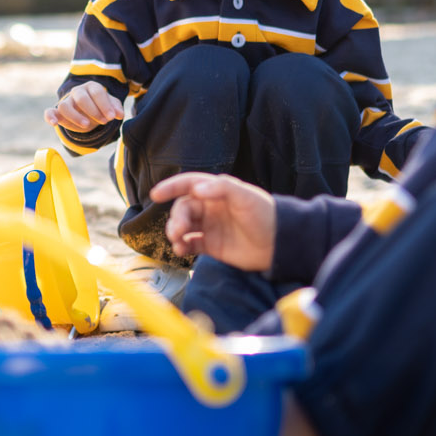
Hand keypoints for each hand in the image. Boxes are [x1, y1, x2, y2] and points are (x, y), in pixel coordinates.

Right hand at [44, 81, 123, 132]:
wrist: (89, 112)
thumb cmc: (100, 107)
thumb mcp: (110, 106)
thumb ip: (116, 108)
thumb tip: (119, 114)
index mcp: (92, 87)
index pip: (97, 92)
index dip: (104, 105)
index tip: (111, 117)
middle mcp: (77, 92)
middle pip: (81, 97)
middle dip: (93, 110)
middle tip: (104, 122)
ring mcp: (66, 101)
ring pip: (64, 105)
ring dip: (75, 116)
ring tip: (87, 125)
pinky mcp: (58, 112)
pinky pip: (49, 112)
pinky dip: (50, 117)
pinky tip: (54, 123)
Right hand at [150, 172, 276, 271]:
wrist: (279, 244)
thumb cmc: (265, 215)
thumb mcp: (246, 197)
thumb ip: (222, 189)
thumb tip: (196, 189)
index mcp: (216, 192)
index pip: (188, 185)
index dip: (171, 187)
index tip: (156, 194)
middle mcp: (210, 207)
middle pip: (183, 209)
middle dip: (176, 218)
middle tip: (177, 230)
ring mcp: (209, 226)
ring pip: (183, 226)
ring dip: (175, 232)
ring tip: (177, 242)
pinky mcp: (211, 245)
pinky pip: (190, 244)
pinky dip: (182, 246)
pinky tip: (181, 250)